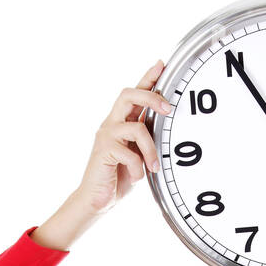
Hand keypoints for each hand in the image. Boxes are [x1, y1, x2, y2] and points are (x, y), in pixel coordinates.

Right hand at [75, 59, 172, 215]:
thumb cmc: (118, 178)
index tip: (162, 64)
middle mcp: (112, 123)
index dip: (148, 77)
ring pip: (136, 128)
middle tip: (168, 108)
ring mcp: (106, 135)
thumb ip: (146, 140)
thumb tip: (166, 129)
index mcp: (121, 121)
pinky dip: (139, 168)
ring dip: (150, 149)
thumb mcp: (138, 155)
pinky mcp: (104, 150)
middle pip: (128, 94)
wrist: (97, 200)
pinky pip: (130, 154)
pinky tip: (137, 178)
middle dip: (150, 96)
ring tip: (154, 167)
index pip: (135, 93)